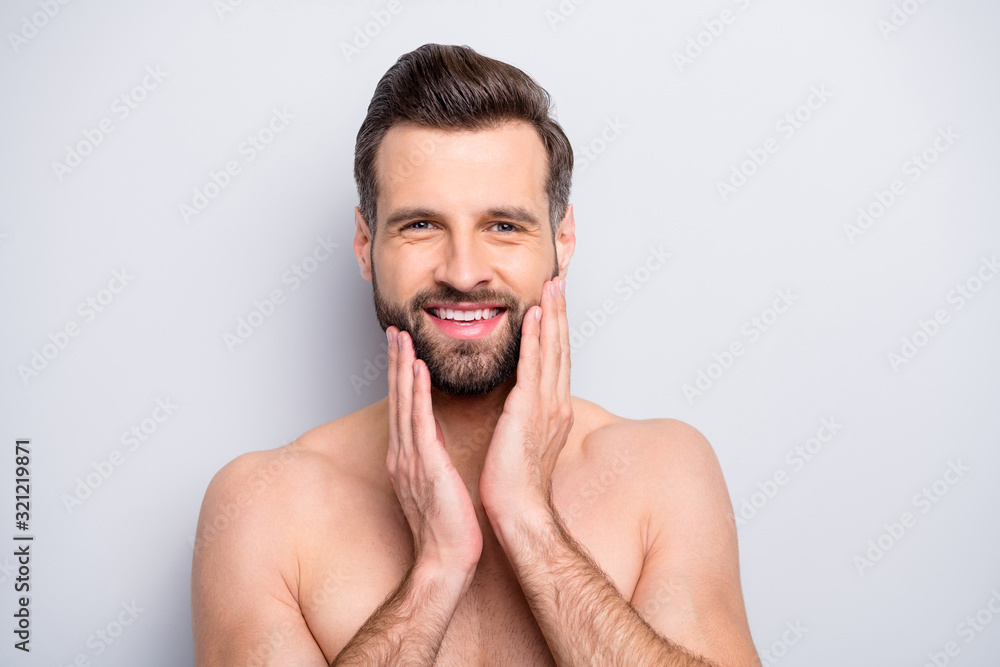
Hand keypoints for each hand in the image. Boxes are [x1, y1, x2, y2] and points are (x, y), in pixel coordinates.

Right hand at [386, 327, 482, 583]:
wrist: (445, 561)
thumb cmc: (448, 529)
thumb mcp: (438, 486)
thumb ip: (434, 462)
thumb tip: (438, 445)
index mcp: (409, 458)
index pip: (404, 408)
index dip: (401, 377)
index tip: (403, 350)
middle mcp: (404, 453)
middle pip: (397, 398)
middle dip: (395, 363)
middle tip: (395, 330)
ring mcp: (410, 458)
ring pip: (403, 402)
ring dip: (401, 367)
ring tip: (401, 336)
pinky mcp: (424, 464)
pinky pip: (418, 420)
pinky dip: (414, 392)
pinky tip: (415, 369)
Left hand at [480, 277, 573, 517]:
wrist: (519, 510)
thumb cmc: (516, 484)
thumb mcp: (524, 443)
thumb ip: (526, 419)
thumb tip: (520, 407)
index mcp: (554, 411)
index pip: (557, 361)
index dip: (556, 330)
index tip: (553, 304)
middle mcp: (556, 404)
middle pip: (560, 348)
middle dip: (559, 313)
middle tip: (557, 281)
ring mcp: (546, 406)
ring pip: (551, 351)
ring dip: (551, 316)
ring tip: (550, 286)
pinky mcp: (529, 411)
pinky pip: (533, 366)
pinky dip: (535, 339)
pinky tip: (534, 317)